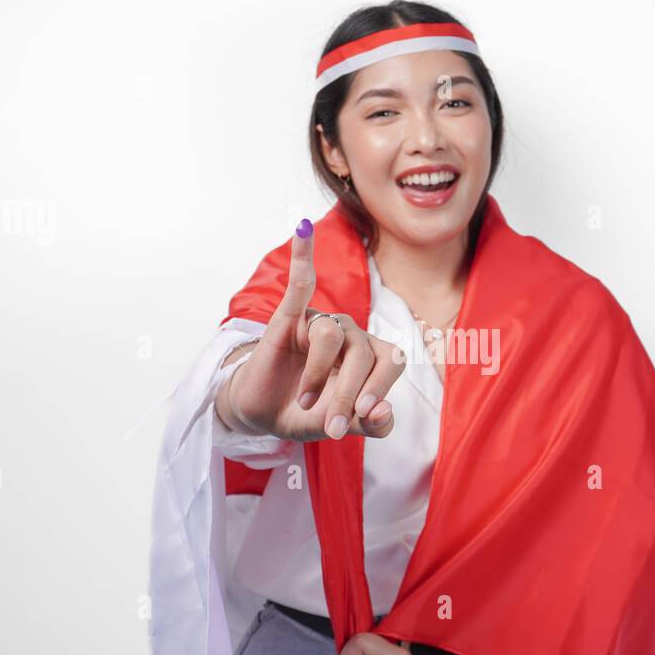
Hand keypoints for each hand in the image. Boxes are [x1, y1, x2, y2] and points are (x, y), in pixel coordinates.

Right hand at [225, 219, 406, 441]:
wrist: (263, 414)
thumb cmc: (308, 414)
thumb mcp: (342, 425)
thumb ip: (370, 424)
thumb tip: (383, 411)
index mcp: (371, 355)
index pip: (391, 360)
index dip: (380, 386)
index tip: (360, 416)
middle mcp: (351, 334)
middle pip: (363, 353)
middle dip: (347, 393)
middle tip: (331, 426)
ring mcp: (321, 323)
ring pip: (333, 337)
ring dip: (319, 376)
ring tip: (304, 403)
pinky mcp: (289, 318)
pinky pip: (300, 282)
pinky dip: (303, 254)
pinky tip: (303, 229)